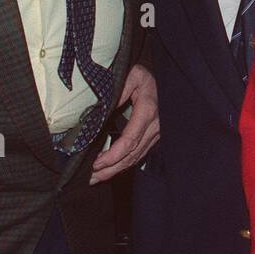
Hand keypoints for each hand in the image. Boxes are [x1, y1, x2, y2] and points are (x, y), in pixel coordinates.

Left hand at [90, 63, 158, 184]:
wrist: (163, 81)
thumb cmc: (145, 77)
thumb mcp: (133, 75)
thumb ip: (120, 89)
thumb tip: (106, 105)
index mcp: (148, 111)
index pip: (130, 140)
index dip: (113, 155)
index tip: (97, 163)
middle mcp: (154, 126)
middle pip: (132, 154)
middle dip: (111, 169)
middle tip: (91, 178)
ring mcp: (156, 134)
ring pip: (136, 158)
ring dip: (116, 170)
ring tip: (97, 177)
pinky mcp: (153, 137)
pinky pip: (139, 154)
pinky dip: (124, 164)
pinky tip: (111, 169)